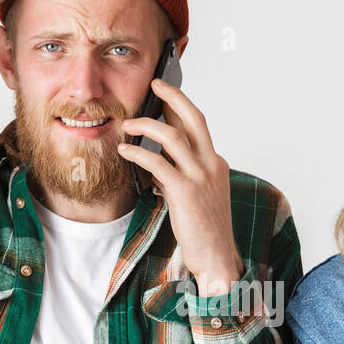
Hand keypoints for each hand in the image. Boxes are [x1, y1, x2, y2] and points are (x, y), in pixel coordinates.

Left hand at [118, 78, 243, 295]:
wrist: (218, 259)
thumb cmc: (207, 232)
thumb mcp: (199, 196)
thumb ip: (182, 174)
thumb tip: (158, 161)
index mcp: (216, 164)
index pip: (198, 126)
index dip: (181, 106)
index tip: (165, 94)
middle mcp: (211, 164)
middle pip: (193, 118)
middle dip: (173, 96)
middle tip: (155, 85)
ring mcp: (200, 177)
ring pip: (172, 136)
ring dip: (146, 125)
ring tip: (128, 125)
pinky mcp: (185, 192)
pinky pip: (157, 163)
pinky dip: (138, 153)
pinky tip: (124, 151)